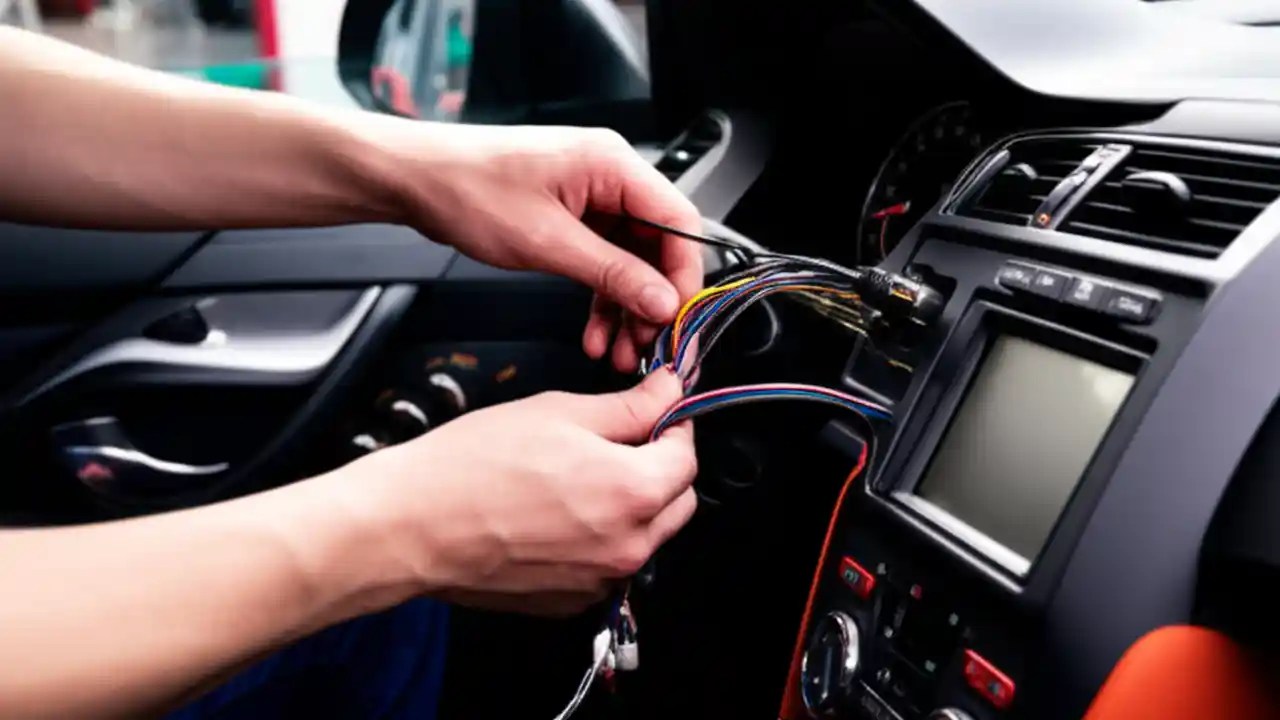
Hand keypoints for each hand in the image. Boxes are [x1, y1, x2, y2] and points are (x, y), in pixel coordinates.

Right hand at [338, 370, 696, 615]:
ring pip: (647, 535)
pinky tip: (557, 514)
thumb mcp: (559, 412)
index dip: (673, 426)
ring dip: (633, 506)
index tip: (654, 412)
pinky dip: (600, 539)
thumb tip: (670, 391)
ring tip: (577, 478)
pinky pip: (609, 564)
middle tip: (617, 441)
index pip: (687, 456)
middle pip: (677, 501)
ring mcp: (600, 580)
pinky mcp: (573, 601)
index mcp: (632, 492)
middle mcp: (627, 546)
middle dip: (660, 467)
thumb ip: (629, 407)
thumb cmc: (473, 466)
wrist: (412, 525)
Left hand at [367, 122, 703, 371]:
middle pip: (657, 246)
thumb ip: (612, 273)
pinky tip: (596, 334)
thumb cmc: (468, 189)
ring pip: (630, 261)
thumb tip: (660, 301)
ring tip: (618, 352)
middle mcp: (608, 176)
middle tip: (646, 345)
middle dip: (651, 301)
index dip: (683, 274)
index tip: (677, 318)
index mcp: (612, 164)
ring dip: (626, 308)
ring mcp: (590, 197)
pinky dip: (601, 298)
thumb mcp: (547, 242)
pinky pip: (603, 262)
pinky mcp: (572, 216)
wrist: (416, 180)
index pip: (678, 221)